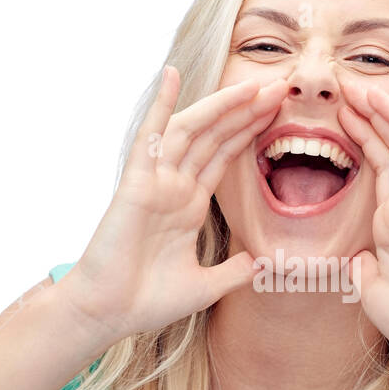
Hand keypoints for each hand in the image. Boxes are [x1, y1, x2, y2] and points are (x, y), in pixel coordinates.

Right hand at [59, 66, 287, 343]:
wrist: (109, 314)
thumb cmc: (147, 301)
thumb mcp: (206, 285)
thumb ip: (233, 272)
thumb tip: (260, 263)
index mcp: (188, 205)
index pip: (224, 157)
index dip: (249, 132)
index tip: (278, 111)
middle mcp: (173, 187)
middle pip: (214, 137)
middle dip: (245, 112)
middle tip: (279, 87)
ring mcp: (155, 182)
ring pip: (191, 131)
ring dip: (220, 107)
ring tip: (252, 86)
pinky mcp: (135, 184)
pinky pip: (149, 138)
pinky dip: (160, 105)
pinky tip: (172, 75)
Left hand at [337, 81, 388, 363]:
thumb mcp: (372, 290)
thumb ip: (366, 269)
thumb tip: (359, 259)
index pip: (377, 169)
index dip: (360, 138)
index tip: (341, 115)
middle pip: (388, 149)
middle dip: (369, 116)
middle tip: (347, 86)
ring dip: (387, 113)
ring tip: (364, 85)